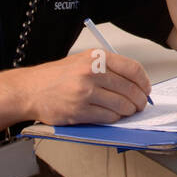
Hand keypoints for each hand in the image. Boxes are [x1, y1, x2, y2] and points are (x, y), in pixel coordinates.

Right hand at [22, 49, 151, 124]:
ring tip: (127, 111)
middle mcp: (92, 72)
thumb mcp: (83, 60)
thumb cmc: (56, 76)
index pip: (133, 69)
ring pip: (122, 105)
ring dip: (128, 111)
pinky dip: (114, 119)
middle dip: (139, 101)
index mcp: (96, 57)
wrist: (30, 89)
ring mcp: (85, 92)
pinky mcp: (79, 111)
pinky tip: (111, 116)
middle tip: (140, 105)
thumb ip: (107, 68)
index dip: (144, 82)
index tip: (146, 89)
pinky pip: (108, 118)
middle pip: (130, 89)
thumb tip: (134, 82)